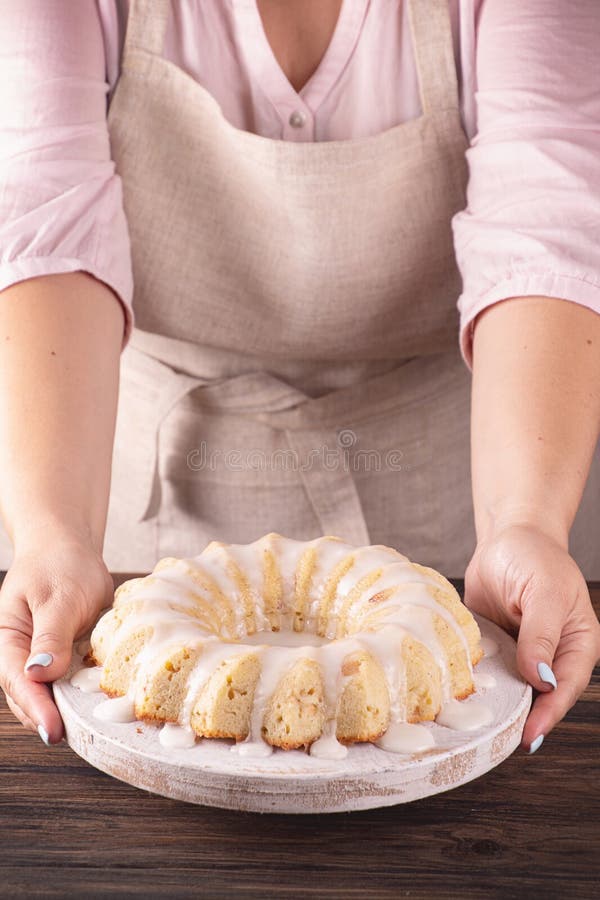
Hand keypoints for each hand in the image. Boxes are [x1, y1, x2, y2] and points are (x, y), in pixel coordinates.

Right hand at [0, 531, 113, 743]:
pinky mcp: (65, 657)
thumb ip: (50, 635)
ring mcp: (43, 658)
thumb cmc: (59, 564)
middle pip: (30, 697)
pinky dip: (81, 695)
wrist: (69, 548)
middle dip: (50, 719)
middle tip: (78, 740)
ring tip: (90, 732)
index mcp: (8, 638)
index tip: (55, 731)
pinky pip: (70, 682)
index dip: (36, 709)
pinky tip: (100, 706)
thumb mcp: (57, 596)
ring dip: (66, 711)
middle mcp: (22, 654)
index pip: (18, 682)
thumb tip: (40, 674)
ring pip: (50, 693)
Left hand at [464, 523, 599, 751]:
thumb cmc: (534, 556)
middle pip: (539, 696)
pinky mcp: (494, 646)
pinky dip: (476, 684)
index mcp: (576, 644)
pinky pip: (487, 671)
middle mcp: (550, 654)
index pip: (565, 687)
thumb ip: (542, 635)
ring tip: (479, 730)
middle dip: (522, 719)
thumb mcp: (544, 592)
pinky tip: (461, 698)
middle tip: (499, 743)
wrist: (506, 536)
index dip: (548, 713)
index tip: (530, 736)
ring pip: (511, 688)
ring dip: (498, 705)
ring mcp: (520, 652)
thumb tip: (540, 678)